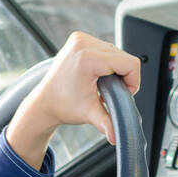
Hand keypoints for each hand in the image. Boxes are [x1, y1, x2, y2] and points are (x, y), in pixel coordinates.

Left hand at [5, 31, 142, 168]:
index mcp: (87, 58)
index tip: (124, 94)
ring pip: (116, 51)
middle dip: (123, 76)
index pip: (129, 63)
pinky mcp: (79, 38)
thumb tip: (117, 137)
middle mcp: (83, 44)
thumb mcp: (89, 114)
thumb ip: (107, 122)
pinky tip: (98, 75)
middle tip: (111, 92)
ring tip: (103, 85)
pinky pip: (105, 48)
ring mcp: (80, 39)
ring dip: (116, 68)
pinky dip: (107, 62)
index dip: (132, 81)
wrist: (44, 102)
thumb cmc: (62, 106)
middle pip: (123, 56)